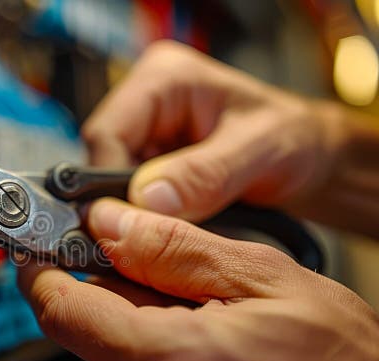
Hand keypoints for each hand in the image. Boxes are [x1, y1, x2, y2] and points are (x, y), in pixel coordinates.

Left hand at [18, 199, 378, 360]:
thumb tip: (110, 223)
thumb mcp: (267, 281)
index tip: (46, 247)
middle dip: (110, 292)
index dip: (44, 271)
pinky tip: (210, 349)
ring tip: (205, 315)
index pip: (62, 311)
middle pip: (86, 334)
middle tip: (161, 268)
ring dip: (137, 326)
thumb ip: (175, 250)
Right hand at [81, 40, 345, 222]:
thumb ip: (203, 175)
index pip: (105, 132)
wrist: (308, 157)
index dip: (109, 182)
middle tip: (156, 232)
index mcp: (164, 77)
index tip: (131, 223)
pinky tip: (170, 224)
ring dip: (136, 209)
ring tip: (173, 227)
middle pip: (102, 158)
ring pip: (108, 180)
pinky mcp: (147, 159)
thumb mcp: (257, 153)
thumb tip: (147, 200)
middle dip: (124, 198)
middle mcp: (145, 100)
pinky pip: (126, 193)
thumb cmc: (292, 139)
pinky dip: (145, 215)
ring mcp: (144, 132)